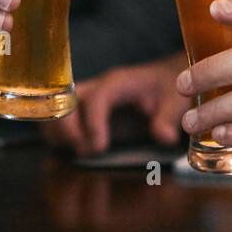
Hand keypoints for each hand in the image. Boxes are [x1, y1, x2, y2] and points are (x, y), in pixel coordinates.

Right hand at [42, 55, 187, 155]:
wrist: (163, 79)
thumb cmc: (168, 88)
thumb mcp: (175, 100)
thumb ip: (168, 118)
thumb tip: (162, 136)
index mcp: (118, 82)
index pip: (96, 98)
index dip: (93, 123)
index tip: (99, 147)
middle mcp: (96, 87)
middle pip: (65, 101)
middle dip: (68, 130)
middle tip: (87, 152)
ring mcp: (86, 98)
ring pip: (56, 110)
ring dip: (60, 134)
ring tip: (81, 151)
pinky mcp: (82, 111)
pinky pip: (59, 119)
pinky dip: (59, 136)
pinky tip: (76, 149)